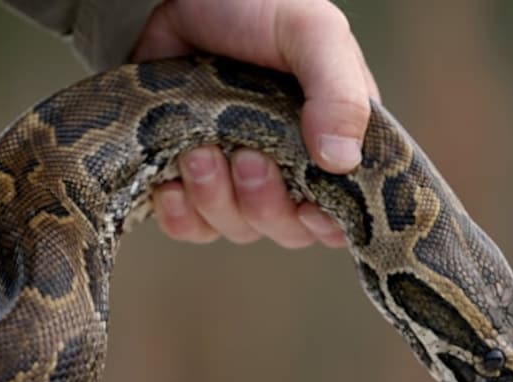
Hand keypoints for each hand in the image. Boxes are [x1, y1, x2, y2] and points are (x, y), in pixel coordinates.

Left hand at [132, 0, 380, 248]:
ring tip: (198, 151)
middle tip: (246, 157)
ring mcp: (234, 176)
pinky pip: (188, 226)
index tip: (309, 209)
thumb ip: (338, 92)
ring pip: (234, 227)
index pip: (341, 212)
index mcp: (330, 139)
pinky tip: (169, 183)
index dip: (325, 224)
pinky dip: (180, 214)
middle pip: (284, 229)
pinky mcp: (187, 178)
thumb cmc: (256, 6)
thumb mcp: (312, 33)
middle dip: (264, 203)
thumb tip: (343, 161)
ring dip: (215, 199)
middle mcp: (287, 167)